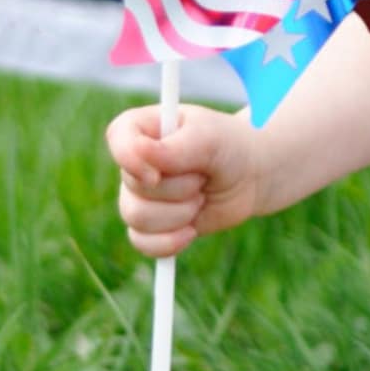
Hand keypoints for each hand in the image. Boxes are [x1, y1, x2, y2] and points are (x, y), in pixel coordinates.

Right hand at [106, 102, 265, 258]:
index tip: (157, 174)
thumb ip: (177, 148)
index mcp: (144, 127)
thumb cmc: (230, 147)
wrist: (251, 176)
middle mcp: (137, 161)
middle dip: (179, 188)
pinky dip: (169, 242)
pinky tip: (191, 230)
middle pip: (134, 187)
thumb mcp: (211, 140)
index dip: (132, 159)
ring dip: (179, 213)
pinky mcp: (151, 224)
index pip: (118, 137)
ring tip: (201, 197)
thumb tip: (140, 152)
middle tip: (203, 176)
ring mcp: (141, 194)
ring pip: (137, 217)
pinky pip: (141, 243)